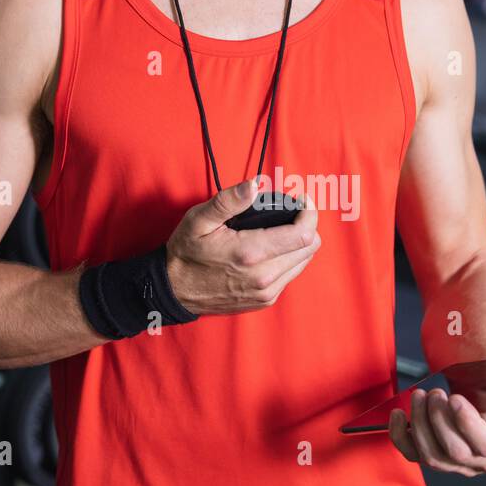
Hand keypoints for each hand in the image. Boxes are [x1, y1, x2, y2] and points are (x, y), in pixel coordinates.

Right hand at [165, 179, 320, 316]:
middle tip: (292, 212)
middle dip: (306, 225)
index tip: (302, 200)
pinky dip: (289, 258)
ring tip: (283, 229)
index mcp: (251, 253)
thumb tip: (254, 185)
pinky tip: (273, 248)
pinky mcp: (265, 300)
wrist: (175, 290)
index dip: (309, 212)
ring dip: (299, 243)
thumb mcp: (199, 220)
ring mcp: (266, 291)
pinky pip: (291, 275)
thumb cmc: (186, 252)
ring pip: (304, 261)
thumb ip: (228, 201)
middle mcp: (263, 276)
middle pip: (310, 248)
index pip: (303, 234)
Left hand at [388, 384, 485, 476]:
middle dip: (440, 421)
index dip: (468, 427)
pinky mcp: (433, 451)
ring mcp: (457, 460)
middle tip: (435, 392)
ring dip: (422, 423)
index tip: (456, 398)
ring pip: (433, 454)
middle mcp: (485, 459)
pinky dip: (401, 435)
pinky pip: (411, 453)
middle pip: (455, 453)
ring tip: (422, 394)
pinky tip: (399, 412)